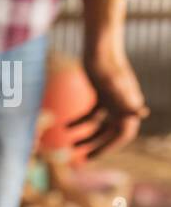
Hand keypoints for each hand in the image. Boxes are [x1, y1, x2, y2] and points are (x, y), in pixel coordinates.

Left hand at [71, 41, 147, 160]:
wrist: (100, 46)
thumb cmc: (106, 64)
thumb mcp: (113, 85)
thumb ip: (126, 101)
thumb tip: (141, 114)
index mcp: (128, 105)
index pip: (123, 134)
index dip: (109, 147)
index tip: (92, 157)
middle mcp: (123, 104)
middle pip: (111, 132)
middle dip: (97, 146)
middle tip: (80, 160)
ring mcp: (113, 99)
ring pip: (101, 124)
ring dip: (87, 135)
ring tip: (71, 145)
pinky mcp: (102, 93)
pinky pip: (93, 113)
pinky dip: (80, 120)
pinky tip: (65, 126)